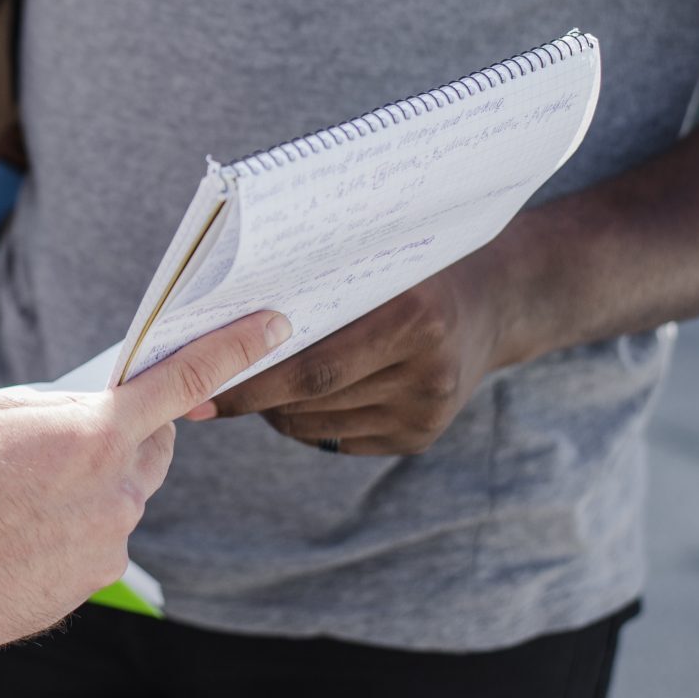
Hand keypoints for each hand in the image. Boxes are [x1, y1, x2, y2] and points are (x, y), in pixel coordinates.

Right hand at [0, 310, 290, 653]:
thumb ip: (61, 410)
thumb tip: (93, 416)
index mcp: (95, 436)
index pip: (183, 382)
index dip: (234, 349)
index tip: (273, 327)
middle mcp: (117, 491)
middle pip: (154, 449)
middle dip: (129, 437)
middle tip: (70, 443)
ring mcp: (109, 543)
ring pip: (119, 500)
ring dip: (86, 493)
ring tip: (19, 505)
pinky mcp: (93, 584)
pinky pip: (95, 544)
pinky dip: (68, 536)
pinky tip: (18, 540)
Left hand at [209, 245, 535, 455]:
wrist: (497, 302)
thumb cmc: (414, 266)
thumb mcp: (375, 258)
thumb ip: (316, 281)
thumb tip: (227, 317)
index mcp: (415, 319)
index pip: (313, 366)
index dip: (252, 381)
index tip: (201, 384)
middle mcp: (427, 374)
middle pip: (312, 400)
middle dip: (251, 397)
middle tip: (201, 392)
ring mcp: (427, 413)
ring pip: (319, 425)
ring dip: (273, 411)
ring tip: (246, 384)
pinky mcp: (421, 437)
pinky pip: (338, 439)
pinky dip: (303, 421)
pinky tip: (290, 398)